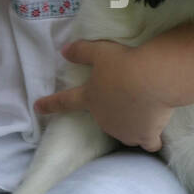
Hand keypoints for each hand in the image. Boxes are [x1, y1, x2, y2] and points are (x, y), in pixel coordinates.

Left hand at [34, 39, 172, 150]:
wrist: (153, 79)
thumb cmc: (124, 63)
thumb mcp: (100, 51)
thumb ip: (81, 51)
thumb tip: (64, 50)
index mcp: (89, 98)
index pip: (65, 101)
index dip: (50, 104)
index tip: (37, 107)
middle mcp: (104, 118)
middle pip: (103, 117)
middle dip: (111, 109)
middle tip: (127, 93)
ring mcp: (125, 130)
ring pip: (125, 132)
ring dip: (129, 125)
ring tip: (143, 110)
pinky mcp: (145, 136)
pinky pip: (148, 143)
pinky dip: (150, 139)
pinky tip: (155, 133)